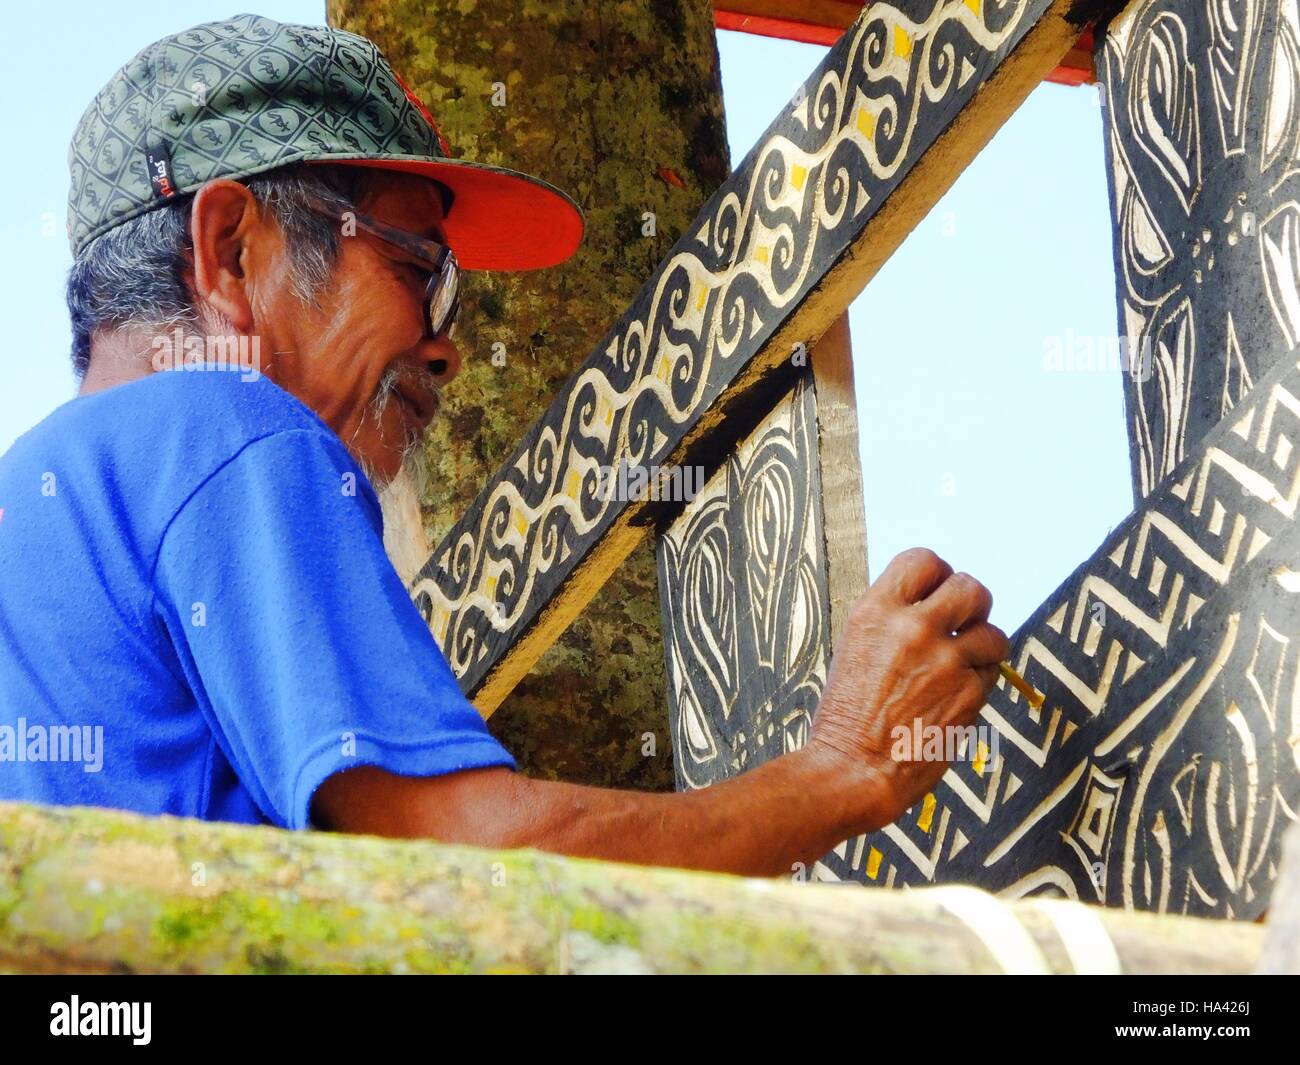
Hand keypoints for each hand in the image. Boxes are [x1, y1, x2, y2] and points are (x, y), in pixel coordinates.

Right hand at [806, 547, 1009, 831]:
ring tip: (962, 668)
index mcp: (876, 612)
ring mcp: (946, 661)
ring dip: (984, 648)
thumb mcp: (857, 648)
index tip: (937, 593)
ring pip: (994, 633)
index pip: (924, 560)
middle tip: (963, 626)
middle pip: (971, 588)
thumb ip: (894, 621)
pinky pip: (992, 674)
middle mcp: (913, 628)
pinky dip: (980, 682)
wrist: (851, 771)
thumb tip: (933, 605)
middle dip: (973, 607)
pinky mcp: (970, 694)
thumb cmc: (847, 716)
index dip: (938, 575)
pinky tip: (955, 698)